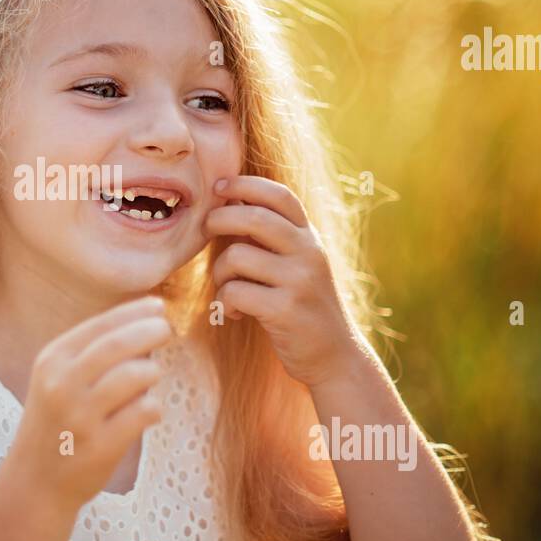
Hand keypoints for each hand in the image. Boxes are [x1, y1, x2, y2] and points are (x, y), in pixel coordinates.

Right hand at [4, 296, 170, 514]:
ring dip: (152, 371)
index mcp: (51, 361)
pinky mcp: (100, 446)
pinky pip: (144, 411)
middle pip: (118, 344)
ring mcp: (80, 417)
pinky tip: (149, 410)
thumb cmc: (57, 422)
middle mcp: (62, 385)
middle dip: (150, 330)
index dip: (134, 311)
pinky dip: (153, 406)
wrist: (35, 482)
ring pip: (134, 375)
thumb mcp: (58, 380)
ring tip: (152, 376)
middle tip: (168, 329)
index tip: (159, 307)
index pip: (100, 325)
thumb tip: (145, 323)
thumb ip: (92, 354)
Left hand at [204, 175, 367, 389]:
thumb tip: (229, 203)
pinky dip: (225, 303)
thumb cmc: (303, 307)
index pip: (279, 196)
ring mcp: (299, 281)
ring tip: (226, 289)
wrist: (334, 356)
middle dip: (218, 218)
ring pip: (236, 257)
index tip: (219, 186)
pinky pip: (234, 292)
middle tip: (207, 230)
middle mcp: (308, 253)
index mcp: (309, 237)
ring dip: (219, 273)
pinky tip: (235, 313)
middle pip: (253, 217)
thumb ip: (271, 238)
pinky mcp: (285, 310)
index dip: (245, 184)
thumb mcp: (297, 264)